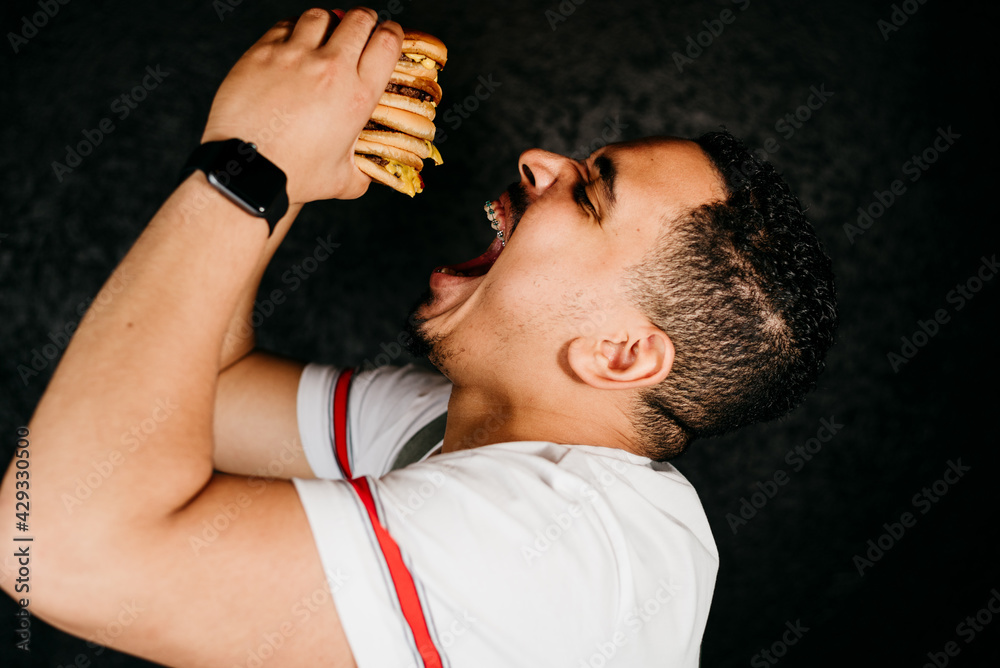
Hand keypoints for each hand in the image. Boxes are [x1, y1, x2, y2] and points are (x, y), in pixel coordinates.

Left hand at [201, 8, 402, 202]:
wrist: (249, 172)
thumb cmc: (295, 177)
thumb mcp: (343, 180)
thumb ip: (361, 172)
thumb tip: (369, 173)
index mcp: (357, 96)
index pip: (388, 43)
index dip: (392, 33)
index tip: (388, 35)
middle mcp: (331, 69)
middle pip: (358, 19)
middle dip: (363, 20)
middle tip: (359, 29)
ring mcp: (294, 57)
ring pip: (320, 16)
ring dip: (327, 23)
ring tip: (322, 36)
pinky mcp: (263, 53)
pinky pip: (284, 26)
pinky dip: (292, 31)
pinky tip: (291, 46)